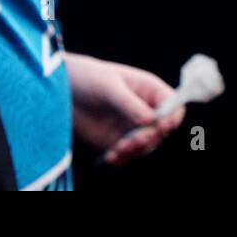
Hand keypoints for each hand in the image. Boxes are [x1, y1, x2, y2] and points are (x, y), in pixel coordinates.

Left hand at [66, 52, 185, 162]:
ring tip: (116, 150)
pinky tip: (110, 157)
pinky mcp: (118, 141)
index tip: (162, 126)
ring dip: (134, 151)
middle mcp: (145, 110)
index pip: (173, 105)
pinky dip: (122, 159)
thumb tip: (152, 120)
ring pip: (146, 146)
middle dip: (149, 138)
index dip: (172, 116)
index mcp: (150, 90)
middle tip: (132, 141)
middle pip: (162, 130)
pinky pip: (127, 155)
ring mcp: (132, 127)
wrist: (63, 89)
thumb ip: (129, 103)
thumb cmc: (89, 78)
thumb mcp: (109, 87)